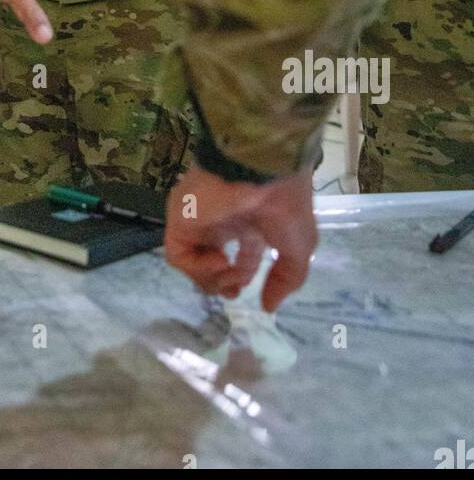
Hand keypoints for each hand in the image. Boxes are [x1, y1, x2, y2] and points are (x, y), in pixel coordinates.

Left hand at [164, 166, 317, 310]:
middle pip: (213, 260)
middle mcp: (223, 221)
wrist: (259, 172)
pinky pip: (179, 254)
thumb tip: (268, 307)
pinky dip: (197, 267)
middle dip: (221, 283)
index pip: (243, 256)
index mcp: (251, 222)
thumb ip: (286, 279)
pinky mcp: (180, 220)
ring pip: (193, 260)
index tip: (256, 297)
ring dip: (211, 278)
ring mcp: (200, 220)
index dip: (244, 278)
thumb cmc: (284, 206)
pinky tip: (220, 260)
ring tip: (228, 273)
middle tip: (231, 292)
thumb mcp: (300, 247)